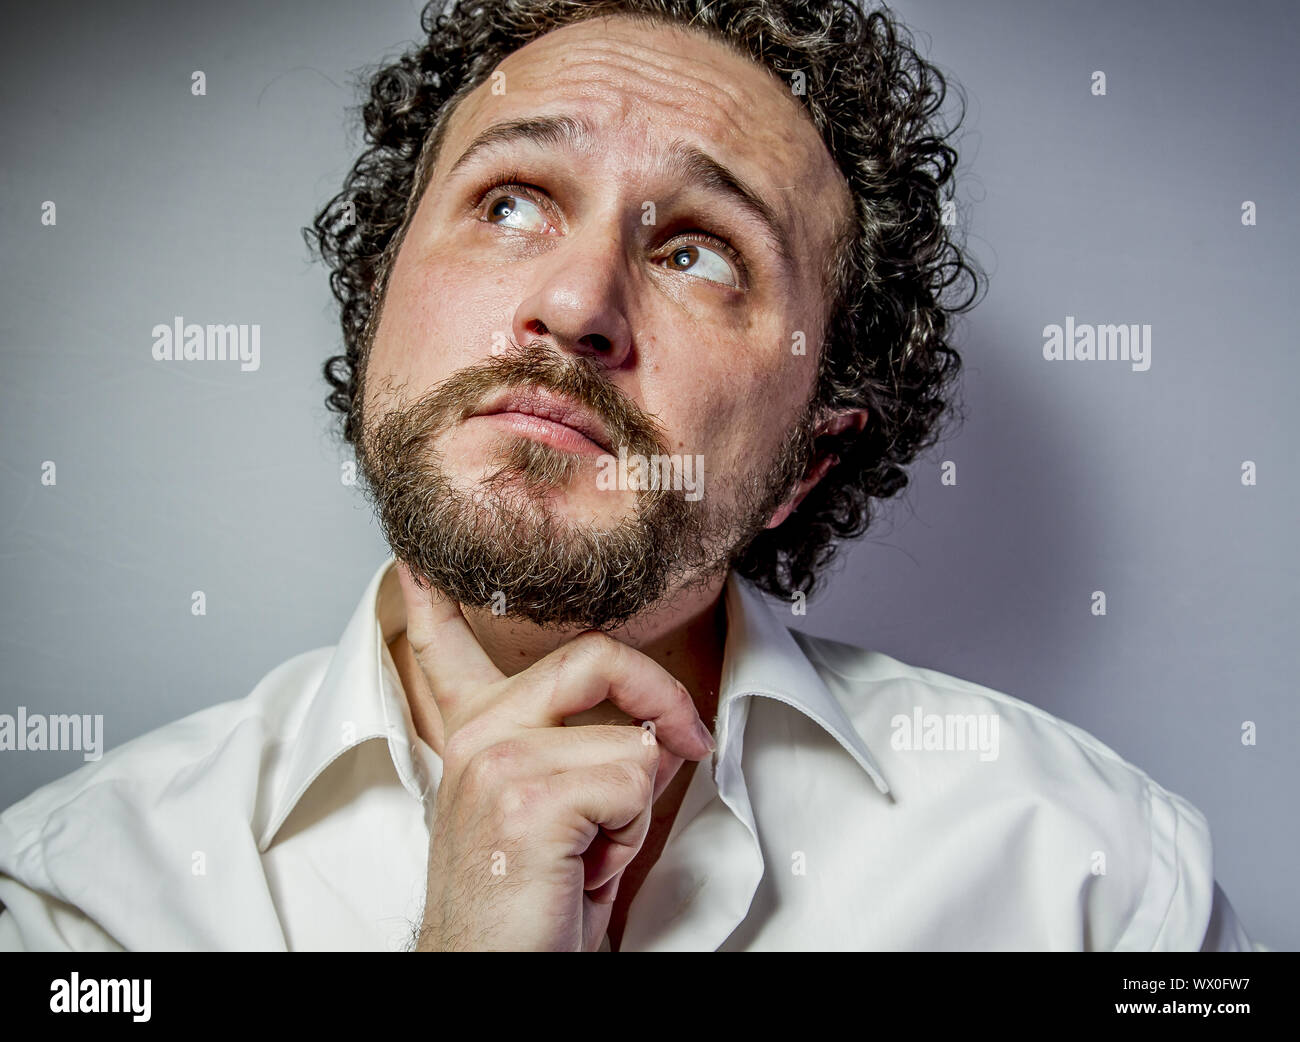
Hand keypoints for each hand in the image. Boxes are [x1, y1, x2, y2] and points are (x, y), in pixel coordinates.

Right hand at [396, 563, 714, 950]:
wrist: (491, 977)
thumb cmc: (523, 909)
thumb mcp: (550, 817)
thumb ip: (580, 757)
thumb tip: (653, 731)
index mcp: (474, 737)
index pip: (448, 651)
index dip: (435, 602)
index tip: (418, 561)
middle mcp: (478, 735)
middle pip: (594, 656)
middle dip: (662, 693)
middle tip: (691, 738)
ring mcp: (498, 758)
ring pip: (632, 742)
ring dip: (634, 809)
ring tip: (587, 853)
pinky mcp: (528, 794)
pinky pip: (633, 782)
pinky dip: (630, 834)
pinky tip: (584, 868)